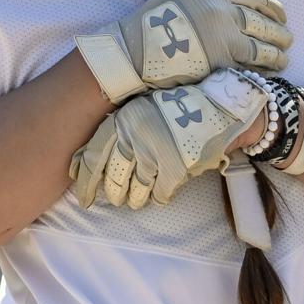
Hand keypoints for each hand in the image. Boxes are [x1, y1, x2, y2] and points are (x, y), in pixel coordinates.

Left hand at [70, 68, 268, 208]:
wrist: (222, 105)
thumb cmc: (181, 104)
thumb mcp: (145, 108)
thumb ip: (122, 129)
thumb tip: (94, 160)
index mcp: (124, 120)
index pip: (93, 155)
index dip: (85, 178)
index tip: (81, 193)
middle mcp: (134, 137)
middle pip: (114, 178)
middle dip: (113, 193)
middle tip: (113, 199)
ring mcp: (154, 155)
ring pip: (136, 190)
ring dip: (134, 198)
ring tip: (135, 199)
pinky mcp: (175, 170)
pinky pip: (160, 194)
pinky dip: (159, 196)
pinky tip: (160, 193)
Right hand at [75, 0, 291, 104]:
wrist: (135, 51)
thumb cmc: (150, 24)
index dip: (268, 0)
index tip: (277, 9)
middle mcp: (222, 10)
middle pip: (261, 16)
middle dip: (278, 27)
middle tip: (287, 35)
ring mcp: (225, 35)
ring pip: (262, 41)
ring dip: (277, 50)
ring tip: (284, 55)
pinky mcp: (223, 60)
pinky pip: (252, 63)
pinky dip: (265, 67)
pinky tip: (273, 70)